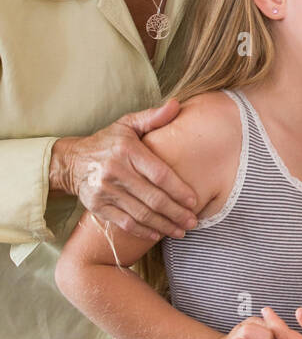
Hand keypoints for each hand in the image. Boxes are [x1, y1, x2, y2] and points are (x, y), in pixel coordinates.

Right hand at [51, 100, 199, 242]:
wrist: (70, 161)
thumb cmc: (107, 142)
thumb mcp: (127, 124)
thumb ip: (153, 117)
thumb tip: (177, 105)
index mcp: (127, 150)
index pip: (160, 174)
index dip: (179, 190)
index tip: (194, 201)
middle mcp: (115, 171)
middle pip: (153, 198)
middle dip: (177, 212)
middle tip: (193, 221)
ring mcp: (105, 191)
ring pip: (141, 213)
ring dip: (164, 225)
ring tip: (181, 231)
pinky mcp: (97, 206)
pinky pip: (124, 222)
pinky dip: (143, 231)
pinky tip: (158, 233)